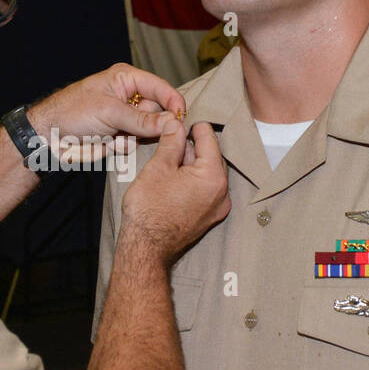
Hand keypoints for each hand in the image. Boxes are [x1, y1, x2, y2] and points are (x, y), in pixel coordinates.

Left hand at [27, 64, 185, 165]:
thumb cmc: (71, 113)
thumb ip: (142, 119)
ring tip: (115, 137)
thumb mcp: (109, 112)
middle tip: (139, 131)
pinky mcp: (120, 136)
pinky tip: (109, 144)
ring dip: (136, 137)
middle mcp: (128, 96)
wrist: (49, 137)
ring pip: (149, 131)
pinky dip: (125, 146)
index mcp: (126, 79)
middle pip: (159, 111)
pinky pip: (136, 144)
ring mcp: (125, 118)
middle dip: (153, 124)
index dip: (173, 102)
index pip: (161, 88)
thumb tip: (172, 123)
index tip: (182, 118)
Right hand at [120, 120, 229, 263]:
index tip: (180, 121)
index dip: (193, 126)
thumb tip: (176, 125)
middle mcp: (223, 193)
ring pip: (208, 173)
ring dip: (192, 163)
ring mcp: (218, 207)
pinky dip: (194, 179)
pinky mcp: (209, 217)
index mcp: (213, 177)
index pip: (209, 138)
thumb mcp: (158, 168)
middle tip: (171, 139)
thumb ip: (171, 143)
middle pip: (211, 156)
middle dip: (193, 146)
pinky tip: (174, 179)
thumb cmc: (149, 210)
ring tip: (169, 160)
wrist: (146, 248)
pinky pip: (206, 189)